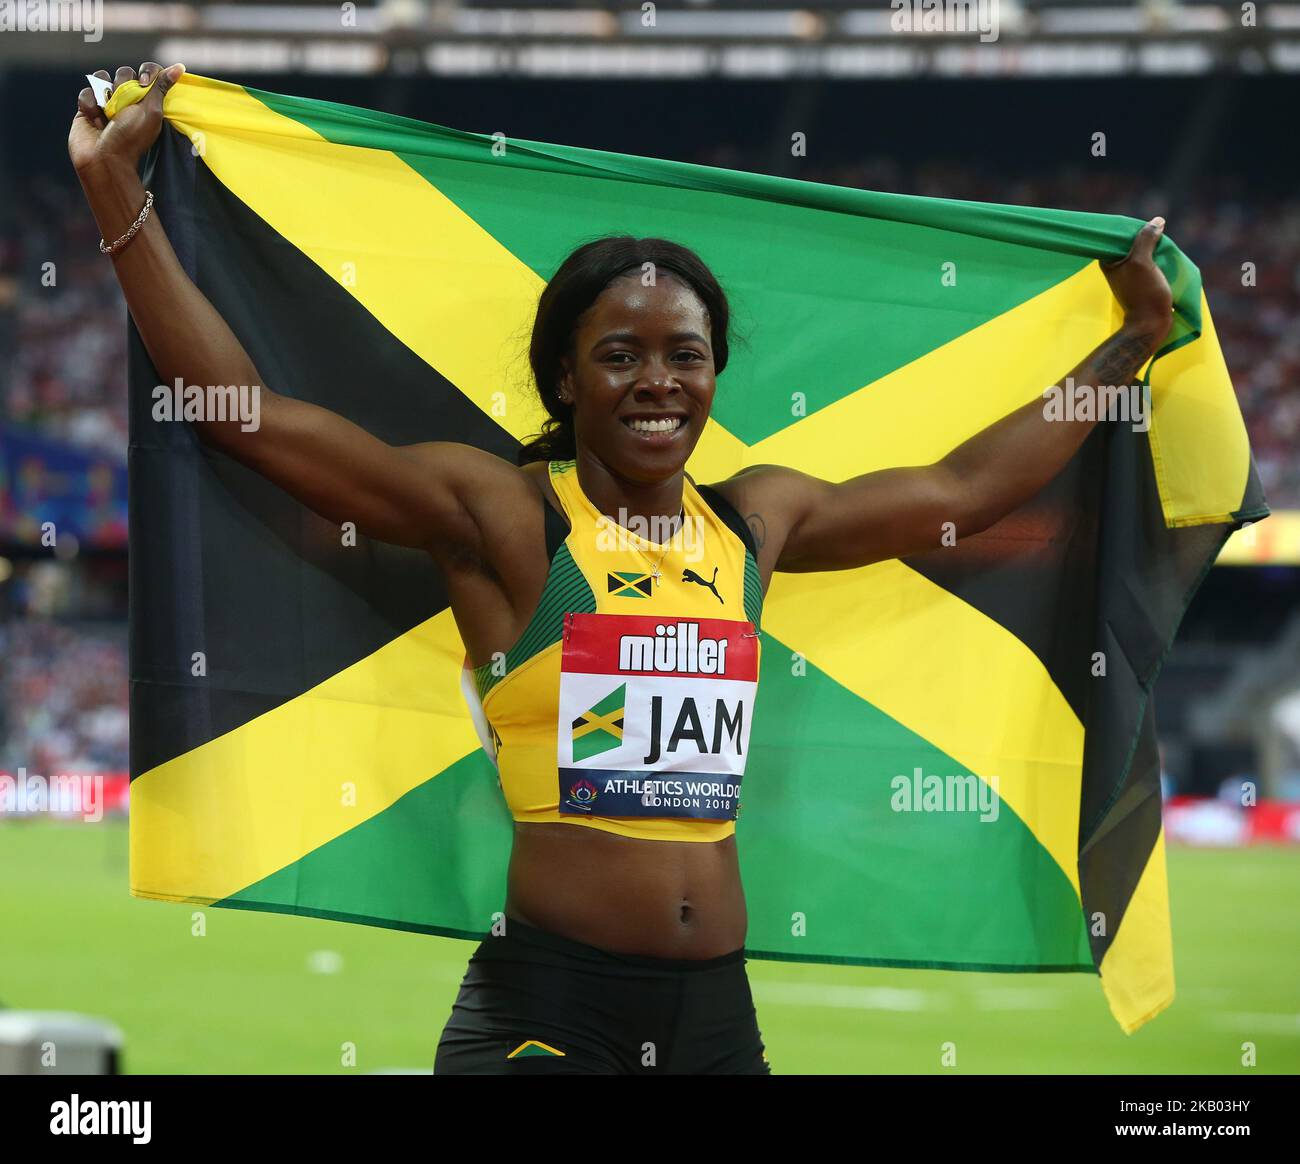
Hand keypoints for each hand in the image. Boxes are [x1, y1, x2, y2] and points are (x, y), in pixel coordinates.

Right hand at [69, 62, 184, 178]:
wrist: (104, 158)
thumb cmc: (131, 137)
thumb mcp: (152, 111)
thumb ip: (161, 87)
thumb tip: (179, 68)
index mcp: (148, 101)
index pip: (149, 72)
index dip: (146, 72)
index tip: (144, 82)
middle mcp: (128, 99)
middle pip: (124, 72)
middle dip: (123, 86)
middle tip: (125, 107)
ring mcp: (107, 102)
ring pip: (102, 78)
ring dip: (105, 94)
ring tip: (108, 114)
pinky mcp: (88, 107)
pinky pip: (86, 91)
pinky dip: (90, 104)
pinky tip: (95, 120)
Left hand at [1100, 215, 1173, 335]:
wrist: (1150, 323)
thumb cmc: (1144, 293)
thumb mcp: (1142, 262)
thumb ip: (1145, 240)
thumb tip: (1157, 221)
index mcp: (1108, 261)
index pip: (1118, 235)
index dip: (1134, 228)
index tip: (1150, 225)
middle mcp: (1115, 266)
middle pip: (1132, 242)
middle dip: (1147, 237)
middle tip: (1160, 235)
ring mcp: (1129, 273)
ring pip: (1143, 251)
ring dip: (1154, 247)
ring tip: (1165, 246)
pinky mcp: (1141, 280)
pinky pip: (1150, 261)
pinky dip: (1158, 257)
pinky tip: (1167, 257)